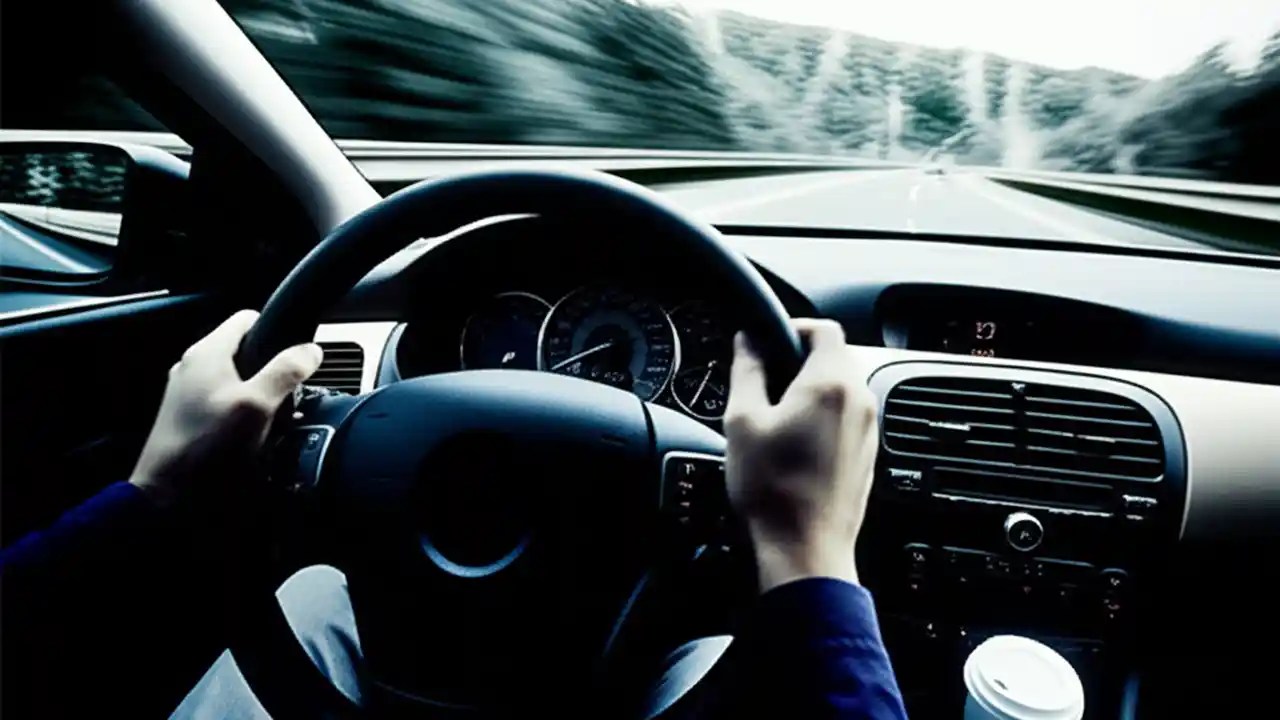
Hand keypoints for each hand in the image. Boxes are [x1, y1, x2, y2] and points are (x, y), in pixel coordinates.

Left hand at [129, 310, 323, 506]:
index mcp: (206, 352)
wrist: (167, 497)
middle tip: (288, 398)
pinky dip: (246, 415)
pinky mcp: (190, 418)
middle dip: (273, 372)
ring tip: (274, 423)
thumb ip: (286, 372)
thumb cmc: (205, 448)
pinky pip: (228, 404)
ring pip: (240, 380)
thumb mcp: (256, 405)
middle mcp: (194, 367)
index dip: (278, 331)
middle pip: (248, 352)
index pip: (249, 318)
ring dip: (262, 398)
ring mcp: (189, 393)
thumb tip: (311, 351)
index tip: (297, 357)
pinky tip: (256, 438)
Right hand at [724, 319, 877, 591]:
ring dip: (813, 389)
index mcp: (831, 384)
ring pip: (843, 388)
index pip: (823, 328)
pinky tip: (795, 442)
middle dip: (800, 359)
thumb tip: (746, 342)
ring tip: (777, 415)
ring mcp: (869, 429)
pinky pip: (848, 417)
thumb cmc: (773, 490)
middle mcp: (859, 400)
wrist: (805, 549)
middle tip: (766, 379)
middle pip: (836, 356)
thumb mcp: (742, 421)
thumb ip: (746, 371)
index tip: (768, 341)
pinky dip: (825, 416)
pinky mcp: (868, 453)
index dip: (793, 327)